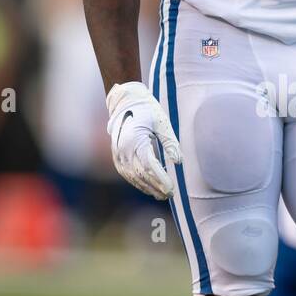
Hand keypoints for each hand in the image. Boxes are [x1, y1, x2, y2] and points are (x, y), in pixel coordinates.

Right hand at [106, 81, 180, 199]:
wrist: (125, 100)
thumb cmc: (147, 109)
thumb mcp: (162, 122)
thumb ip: (170, 142)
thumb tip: (178, 161)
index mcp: (135, 139)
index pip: (149, 166)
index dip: (160, 179)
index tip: (171, 188)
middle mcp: (124, 148)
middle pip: (140, 174)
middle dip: (156, 186)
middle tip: (169, 194)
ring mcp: (118, 153)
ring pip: (132, 176)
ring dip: (147, 187)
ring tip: (161, 194)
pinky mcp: (116, 155)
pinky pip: (126, 173)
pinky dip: (137, 182)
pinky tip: (148, 188)